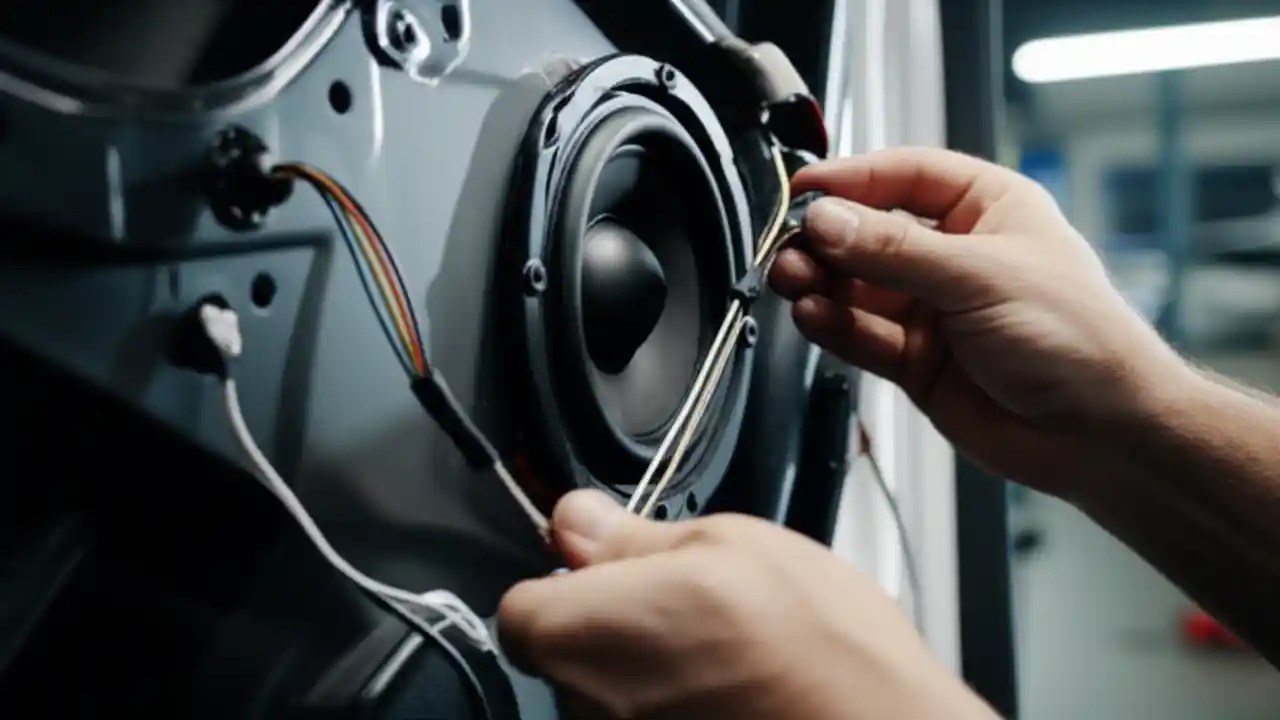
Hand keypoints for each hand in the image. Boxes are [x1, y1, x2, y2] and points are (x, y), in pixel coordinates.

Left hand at [499, 490, 995, 719]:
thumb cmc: (820, 649)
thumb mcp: (730, 544)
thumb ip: (633, 537)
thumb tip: (574, 518)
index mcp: (585, 634)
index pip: (520, 610)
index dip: (563, 583)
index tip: (609, 570)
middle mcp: (588, 709)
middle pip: (565, 657)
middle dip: (611, 628)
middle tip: (689, 605)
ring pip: (610, 698)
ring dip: (650, 675)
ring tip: (729, 656)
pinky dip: (679, 711)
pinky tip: (738, 697)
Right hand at [770, 148, 1193, 496]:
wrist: (1101, 435)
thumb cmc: (1078, 340)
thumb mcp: (980, 276)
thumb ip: (895, 251)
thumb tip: (827, 220)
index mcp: (988, 209)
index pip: (905, 176)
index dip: (852, 178)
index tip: (803, 187)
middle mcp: (956, 255)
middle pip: (870, 233)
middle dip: (827, 239)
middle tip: (790, 245)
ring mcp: (934, 310)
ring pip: (858, 286)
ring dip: (822, 283)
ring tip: (794, 282)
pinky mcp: (917, 361)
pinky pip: (862, 334)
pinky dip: (835, 326)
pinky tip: (814, 316)